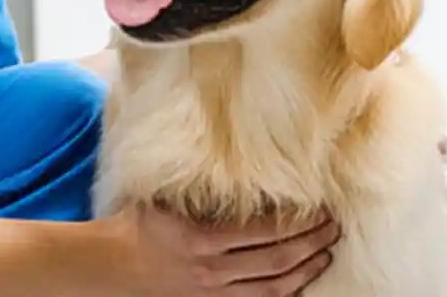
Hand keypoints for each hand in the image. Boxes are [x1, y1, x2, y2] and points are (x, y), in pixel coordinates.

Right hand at [117, 203, 340, 295]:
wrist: (113, 266)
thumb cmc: (139, 224)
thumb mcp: (166, 198)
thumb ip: (199, 187)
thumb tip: (233, 164)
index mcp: (203, 239)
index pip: (263, 231)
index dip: (296, 222)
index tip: (318, 209)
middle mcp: (212, 270)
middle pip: (276, 260)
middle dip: (310, 244)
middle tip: (333, 228)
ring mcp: (213, 293)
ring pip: (272, 287)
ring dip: (304, 271)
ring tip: (325, 254)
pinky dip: (283, 294)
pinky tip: (299, 282)